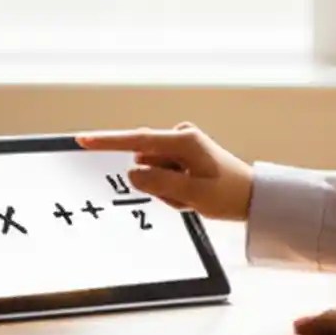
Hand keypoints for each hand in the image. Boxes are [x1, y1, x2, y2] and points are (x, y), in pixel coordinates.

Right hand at [75, 122, 254, 220]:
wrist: (252, 197)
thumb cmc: (228, 194)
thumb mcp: (193, 195)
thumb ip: (158, 184)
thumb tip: (131, 173)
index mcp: (184, 140)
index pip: (137, 141)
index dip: (107, 142)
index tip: (83, 140)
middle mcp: (180, 136)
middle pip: (144, 162)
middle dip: (158, 185)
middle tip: (186, 198)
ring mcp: (180, 144)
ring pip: (150, 171)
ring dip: (165, 189)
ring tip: (191, 196)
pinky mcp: (180, 153)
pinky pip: (160, 173)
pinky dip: (171, 188)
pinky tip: (191, 192)